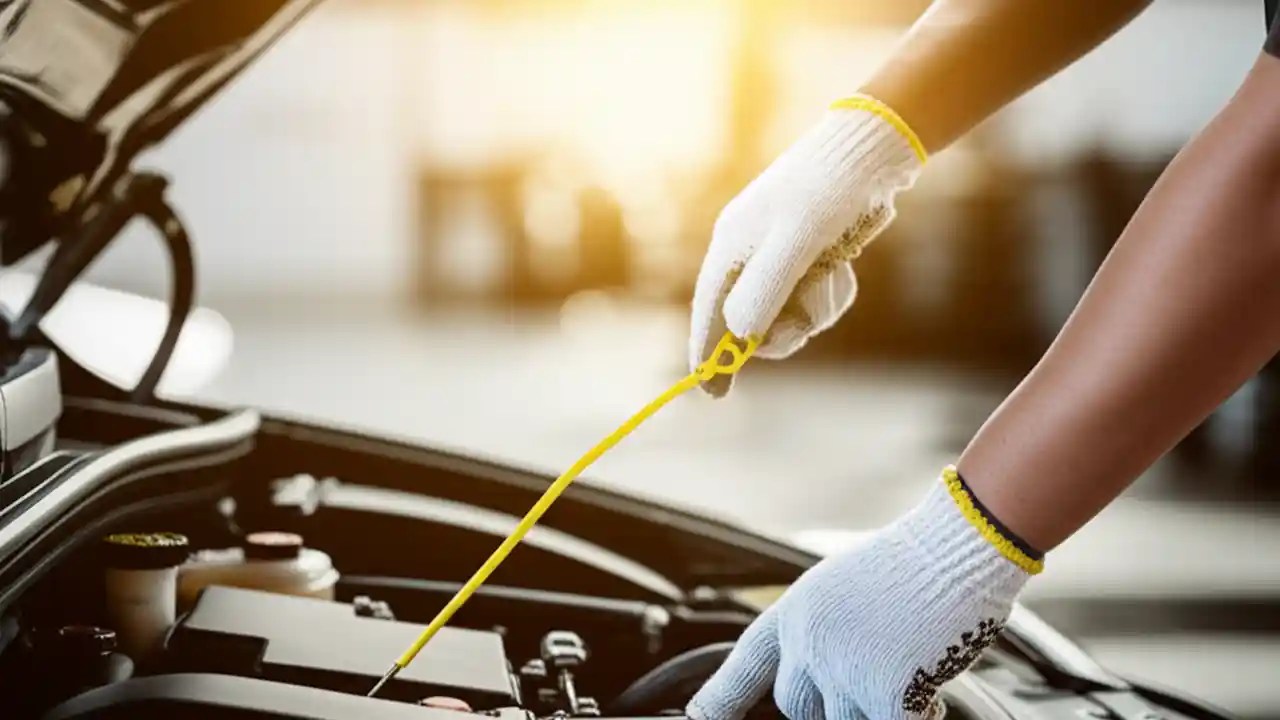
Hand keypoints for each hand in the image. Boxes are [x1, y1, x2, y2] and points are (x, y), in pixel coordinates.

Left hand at [686, 468, 1041, 719]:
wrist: (953, 548)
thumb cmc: (908, 563)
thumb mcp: (836, 589)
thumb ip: (815, 631)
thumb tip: (809, 673)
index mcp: (793, 614)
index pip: (742, 667)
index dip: (717, 700)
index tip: (696, 718)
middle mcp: (808, 644)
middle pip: (796, 708)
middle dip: (828, 703)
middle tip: (869, 672)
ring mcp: (844, 672)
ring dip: (875, 707)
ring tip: (905, 667)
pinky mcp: (887, 694)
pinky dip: (919, 711)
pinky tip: (931, 677)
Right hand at [689, 95, 924, 395]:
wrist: (868, 153)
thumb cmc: (827, 193)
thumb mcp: (796, 241)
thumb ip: (765, 288)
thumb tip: (740, 336)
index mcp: (731, 246)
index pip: (708, 311)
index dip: (708, 353)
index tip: (712, 393)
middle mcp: (748, 254)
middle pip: (751, 320)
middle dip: (781, 327)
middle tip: (805, 325)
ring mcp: (777, 257)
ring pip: (786, 312)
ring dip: (812, 307)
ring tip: (832, 276)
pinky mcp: (806, 258)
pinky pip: (809, 298)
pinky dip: (827, 294)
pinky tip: (840, 268)